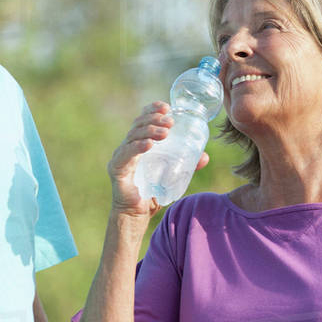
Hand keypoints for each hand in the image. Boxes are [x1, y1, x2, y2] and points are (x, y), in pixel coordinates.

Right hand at [107, 101, 208, 216]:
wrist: (136, 214)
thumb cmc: (153, 192)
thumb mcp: (173, 174)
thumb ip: (187, 165)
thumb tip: (205, 157)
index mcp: (139, 142)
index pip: (143, 119)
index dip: (152, 109)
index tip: (167, 106)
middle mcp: (127, 146)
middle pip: (138, 124)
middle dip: (154, 119)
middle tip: (170, 121)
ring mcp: (120, 156)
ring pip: (133, 136)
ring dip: (149, 131)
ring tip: (165, 133)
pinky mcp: (116, 168)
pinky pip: (126, 154)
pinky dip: (137, 147)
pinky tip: (148, 145)